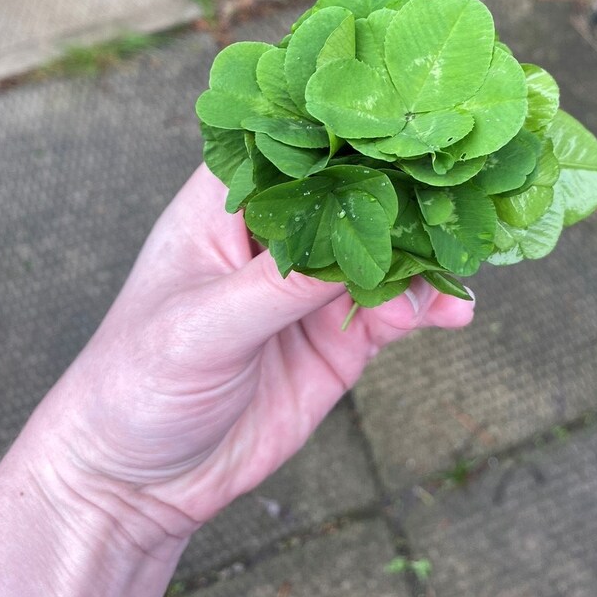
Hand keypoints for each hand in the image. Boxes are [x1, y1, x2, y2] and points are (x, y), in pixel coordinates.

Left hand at [35, 164, 473, 536]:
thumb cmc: (139, 381)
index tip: (402, 112)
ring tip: (455, 262)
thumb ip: (282, 287)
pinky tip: (452, 312)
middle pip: (352, 193)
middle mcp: (277, 235)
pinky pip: (394, 311)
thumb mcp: (204, 326)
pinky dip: (426, 306)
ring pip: (385, 251)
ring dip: (423, 254)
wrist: (143, 483)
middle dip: (403, 190)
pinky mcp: (338, 337)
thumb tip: (361, 248)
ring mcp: (312, 287)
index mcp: (227, 205)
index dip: (343, 126)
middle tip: (457, 185)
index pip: (290, 144)